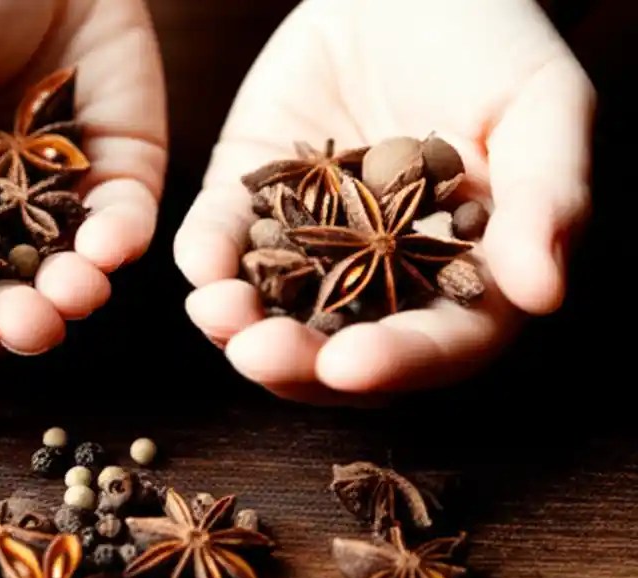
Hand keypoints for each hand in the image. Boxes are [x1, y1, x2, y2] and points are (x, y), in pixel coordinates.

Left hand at [174, 0, 593, 403]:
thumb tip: (542, 294)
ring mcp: (309, 242)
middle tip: (258, 355)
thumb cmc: (494, 44)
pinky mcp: (248, 198)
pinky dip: (205, 258)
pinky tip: (198, 268)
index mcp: (464, 275)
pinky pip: (219, 241)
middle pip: (338, 347)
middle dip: (295, 362)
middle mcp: (380, 275)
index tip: (350, 366)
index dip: (395, 361)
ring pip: (270, 310)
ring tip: (217, 316)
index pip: (435, 342)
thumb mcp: (542, 108)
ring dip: (238, 326)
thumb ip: (546, 198)